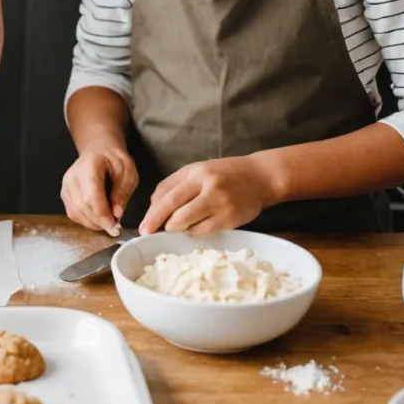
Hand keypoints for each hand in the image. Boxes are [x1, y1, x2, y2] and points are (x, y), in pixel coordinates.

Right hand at [61, 146, 137, 233]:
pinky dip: (86, 220)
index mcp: (89, 166)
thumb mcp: (127, 172)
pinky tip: (98, 219)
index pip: (91, 195)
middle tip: (115, 228)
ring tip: (108, 223)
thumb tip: (117, 213)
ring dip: (93, 223)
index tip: (115, 226)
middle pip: (82, 206)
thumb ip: (122, 191)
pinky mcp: (65, 193)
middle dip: (99, 222)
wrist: (99, 151)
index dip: (102, 214)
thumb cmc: (114, 160)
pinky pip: (73, 213)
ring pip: (76, 212)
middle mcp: (73, 176)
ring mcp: (66, 185)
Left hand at [139, 156, 276, 235]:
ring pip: (189, 225)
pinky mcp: (232, 220)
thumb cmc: (223, 173)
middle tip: (149, 231)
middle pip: (177, 212)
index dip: (153, 213)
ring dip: (177, 228)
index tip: (142, 226)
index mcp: (196, 173)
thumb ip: (173, 184)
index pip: (169, 196)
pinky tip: (192, 228)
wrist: (260, 177)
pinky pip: (204, 232)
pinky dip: (193, 233)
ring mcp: (222, 205)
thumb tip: (153, 206)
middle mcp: (209, 188)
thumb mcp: (196, 170)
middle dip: (159, 224)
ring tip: (176, 225)